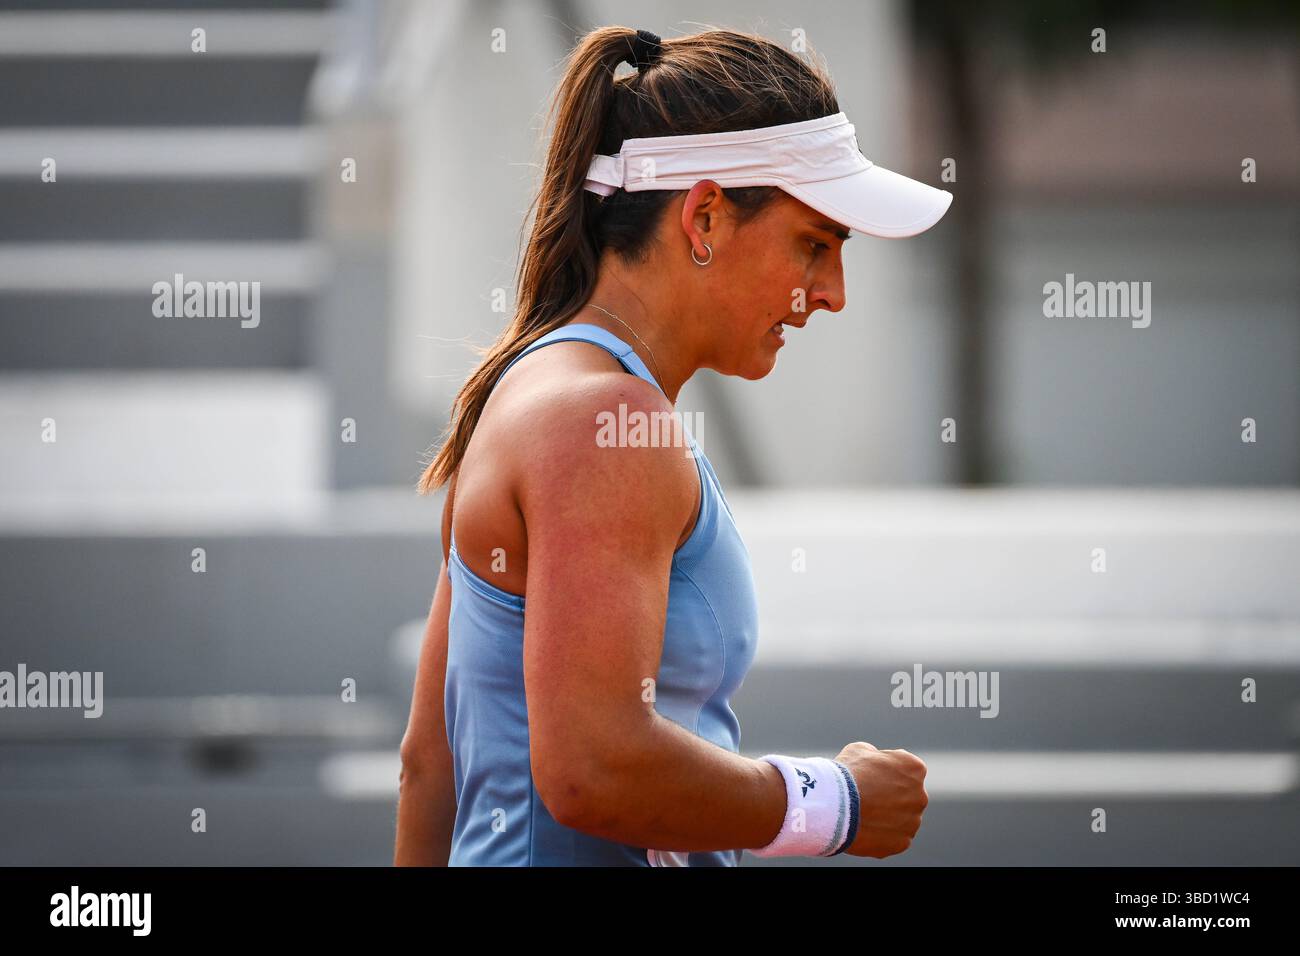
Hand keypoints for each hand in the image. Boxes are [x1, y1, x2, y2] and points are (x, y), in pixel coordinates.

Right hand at [833, 742, 927, 857]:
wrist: (835, 806)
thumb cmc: (846, 774)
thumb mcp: (859, 751)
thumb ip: (875, 756)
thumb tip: (874, 762)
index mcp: (914, 768)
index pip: (905, 769)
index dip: (885, 772)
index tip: (869, 776)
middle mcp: (920, 795)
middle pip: (907, 796)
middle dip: (890, 796)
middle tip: (865, 798)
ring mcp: (913, 821)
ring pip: (902, 819)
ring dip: (887, 817)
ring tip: (861, 816)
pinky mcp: (902, 842)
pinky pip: (894, 838)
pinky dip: (881, 835)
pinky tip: (863, 830)